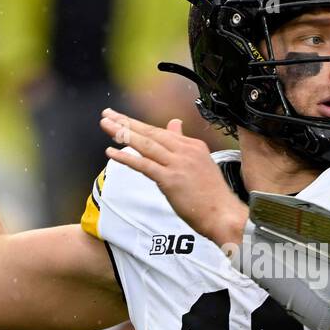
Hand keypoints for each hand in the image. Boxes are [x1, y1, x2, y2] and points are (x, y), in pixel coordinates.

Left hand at [99, 108, 247, 247]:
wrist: (224, 215)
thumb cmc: (212, 195)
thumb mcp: (200, 163)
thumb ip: (183, 144)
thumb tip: (174, 124)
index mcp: (193, 145)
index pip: (160, 132)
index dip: (139, 125)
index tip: (121, 118)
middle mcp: (185, 150)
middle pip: (150, 133)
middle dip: (126, 122)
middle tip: (107, 115)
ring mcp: (178, 164)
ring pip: (146, 145)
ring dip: (123, 134)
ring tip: (106, 126)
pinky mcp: (171, 180)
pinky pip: (144, 165)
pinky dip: (126, 157)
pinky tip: (112, 152)